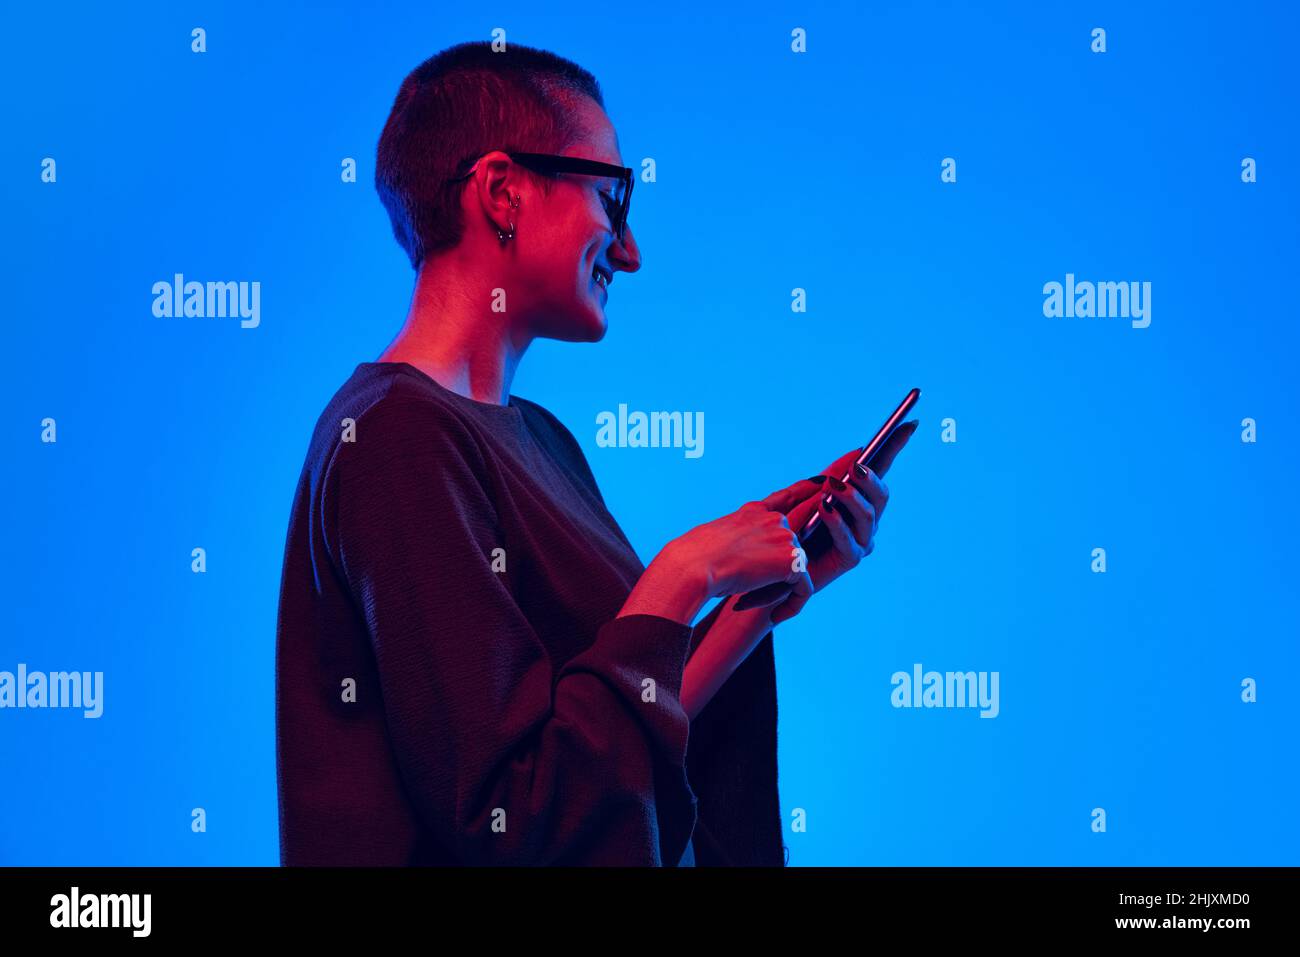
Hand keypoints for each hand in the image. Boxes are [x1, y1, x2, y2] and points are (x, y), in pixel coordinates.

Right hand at [658, 499, 814, 623]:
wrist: (693, 564)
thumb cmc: (692, 558)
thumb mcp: (715, 539)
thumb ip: (738, 540)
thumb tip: (743, 557)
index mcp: (753, 512)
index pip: (785, 498)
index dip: (803, 490)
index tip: (820, 481)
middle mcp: (773, 519)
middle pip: (789, 552)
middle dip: (774, 577)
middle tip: (743, 596)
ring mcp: (786, 536)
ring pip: (795, 573)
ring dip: (774, 593)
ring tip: (744, 600)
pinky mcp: (793, 560)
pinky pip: (803, 590)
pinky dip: (792, 606)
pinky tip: (774, 617)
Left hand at [735, 419, 918, 614]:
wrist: (770, 569)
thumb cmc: (787, 530)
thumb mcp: (807, 495)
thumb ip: (831, 476)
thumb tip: (857, 452)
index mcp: (857, 498)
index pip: (880, 468)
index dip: (895, 446)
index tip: (908, 422)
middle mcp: (864, 519)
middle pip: (880, 494)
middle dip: (871, 478)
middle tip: (856, 467)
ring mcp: (860, 539)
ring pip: (869, 516)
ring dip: (851, 498)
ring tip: (832, 487)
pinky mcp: (848, 560)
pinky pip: (849, 540)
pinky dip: (837, 522)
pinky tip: (824, 508)